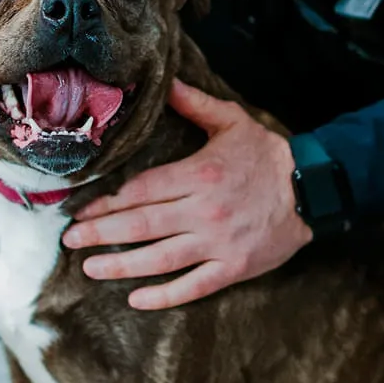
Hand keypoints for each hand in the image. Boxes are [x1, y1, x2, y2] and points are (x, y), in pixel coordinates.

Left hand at [62, 79, 310, 309]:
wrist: (313, 188)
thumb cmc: (268, 154)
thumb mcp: (232, 121)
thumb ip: (195, 104)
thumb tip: (166, 83)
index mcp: (199, 174)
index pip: (141, 192)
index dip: (108, 203)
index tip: (82, 210)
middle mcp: (204, 210)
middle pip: (140, 226)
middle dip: (100, 234)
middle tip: (70, 242)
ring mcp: (218, 242)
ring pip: (159, 259)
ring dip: (120, 266)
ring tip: (91, 269)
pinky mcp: (233, 267)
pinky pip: (193, 286)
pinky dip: (163, 295)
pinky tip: (136, 299)